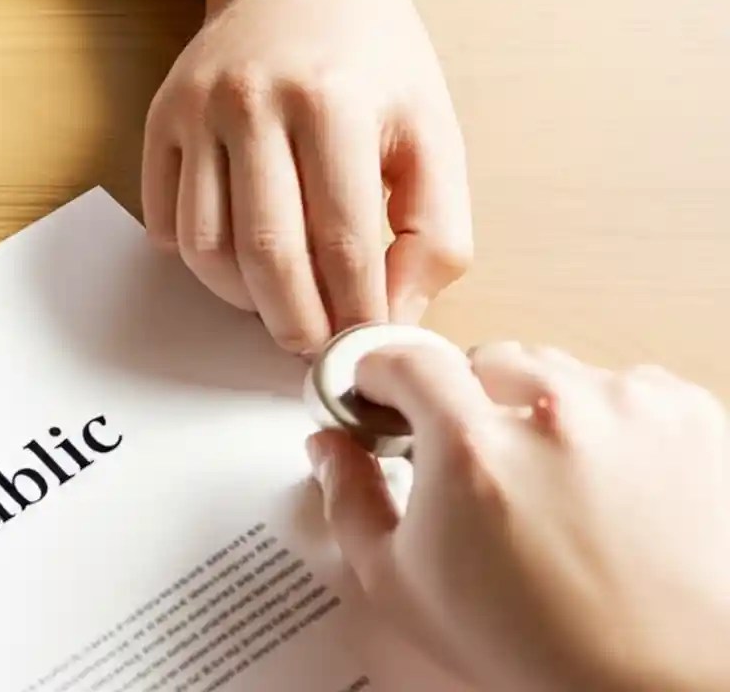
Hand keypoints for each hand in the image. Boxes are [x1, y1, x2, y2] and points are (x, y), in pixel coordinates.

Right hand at [142, 0, 471, 352]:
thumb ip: (433, 231)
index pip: (343, 242)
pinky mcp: (162, 121)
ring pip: (206, 248)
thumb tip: (394, 317)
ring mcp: (199, 111)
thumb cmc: (371, 59)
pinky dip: (200, 261)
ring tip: (278, 301)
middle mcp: (256, 103)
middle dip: (294, 323)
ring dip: (243, 299)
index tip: (363, 348)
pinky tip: (237, 257)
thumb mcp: (432, 130)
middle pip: (266, 255)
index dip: (354, 313)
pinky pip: (166, 222)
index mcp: (335, 103)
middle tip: (314, 347)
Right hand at [309, 342, 729, 690]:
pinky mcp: (688, 414)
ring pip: (557, 374)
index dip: (386, 373)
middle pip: (483, 362)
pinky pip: (626, 389)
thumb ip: (349, 499)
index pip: (408, 360)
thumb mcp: (401, 585)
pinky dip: (607, 422)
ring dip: (540, 410)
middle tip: (476, 464)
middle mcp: (550, 410)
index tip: (385, 392)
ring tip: (550, 484)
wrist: (663, 680)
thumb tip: (330, 447)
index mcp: (470, 445)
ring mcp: (627, 407)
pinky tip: (604, 482)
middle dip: (467, 401)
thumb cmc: (539, 646)